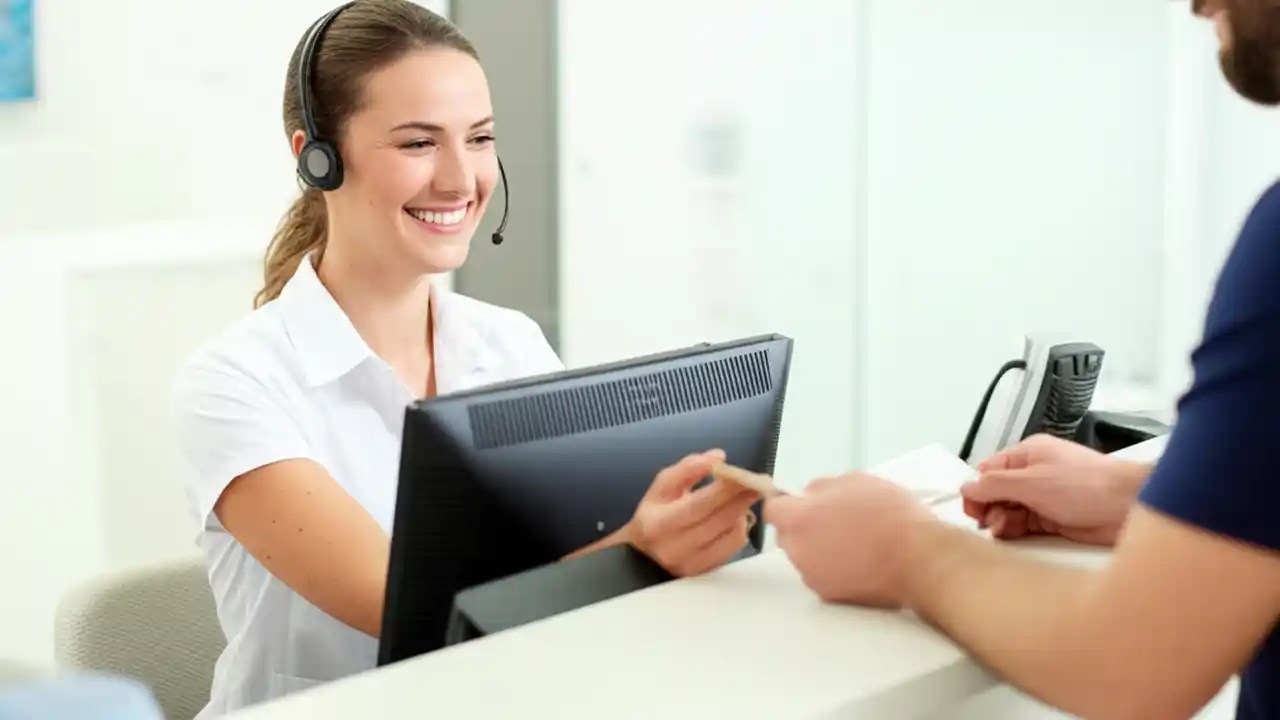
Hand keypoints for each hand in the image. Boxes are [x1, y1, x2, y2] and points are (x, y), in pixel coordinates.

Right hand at [627, 449, 758, 576]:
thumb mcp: (662, 485)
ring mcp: (691, 565)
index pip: (699, 504)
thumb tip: (718, 457)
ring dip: (743, 511)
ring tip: (744, 496)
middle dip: (742, 496)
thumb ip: (688, 467)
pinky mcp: (706, 572)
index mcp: (658, 523)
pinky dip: (739, 528)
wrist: (644, 553)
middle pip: (720, 519)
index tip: (742, 473)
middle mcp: (674, 549)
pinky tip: (735, 517)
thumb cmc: (656, 513)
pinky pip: (734, 547)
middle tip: (757, 481)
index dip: (725, 488)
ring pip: (732, 534)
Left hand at [765, 472, 938, 607]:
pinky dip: (834, 570)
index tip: (801, 504)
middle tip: (834, 522)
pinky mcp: (829, 596)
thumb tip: (810, 494)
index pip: (773, 509)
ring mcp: (813, 575)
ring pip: (805, 557)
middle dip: (803, 529)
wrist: (919, 559)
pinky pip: (823, 576)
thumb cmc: (891, 517)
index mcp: (800, 518)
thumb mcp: (856, 482)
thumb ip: (823, 487)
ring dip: (820, 549)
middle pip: (788, 536)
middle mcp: (799, 550)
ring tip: (854, 542)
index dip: (788, 504)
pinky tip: (860, 561)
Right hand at [962, 434, 1148, 545]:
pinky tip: (1011, 534)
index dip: (976, 490)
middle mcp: (1033, 475)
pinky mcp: (1052, 520)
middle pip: (995, 493)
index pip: (988, 471)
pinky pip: (1023, 526)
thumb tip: (967, 488)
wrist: (1129, 506)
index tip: (973, 509)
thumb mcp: (1033, 481)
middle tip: (988, 521)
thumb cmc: (1088, 484)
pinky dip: (1014, 531)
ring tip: (1004, 528)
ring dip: (1000, 521)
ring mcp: (1043, 498)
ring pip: (1007, 511)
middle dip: (988, 508)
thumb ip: (995, 485)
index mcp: (1027, 455)